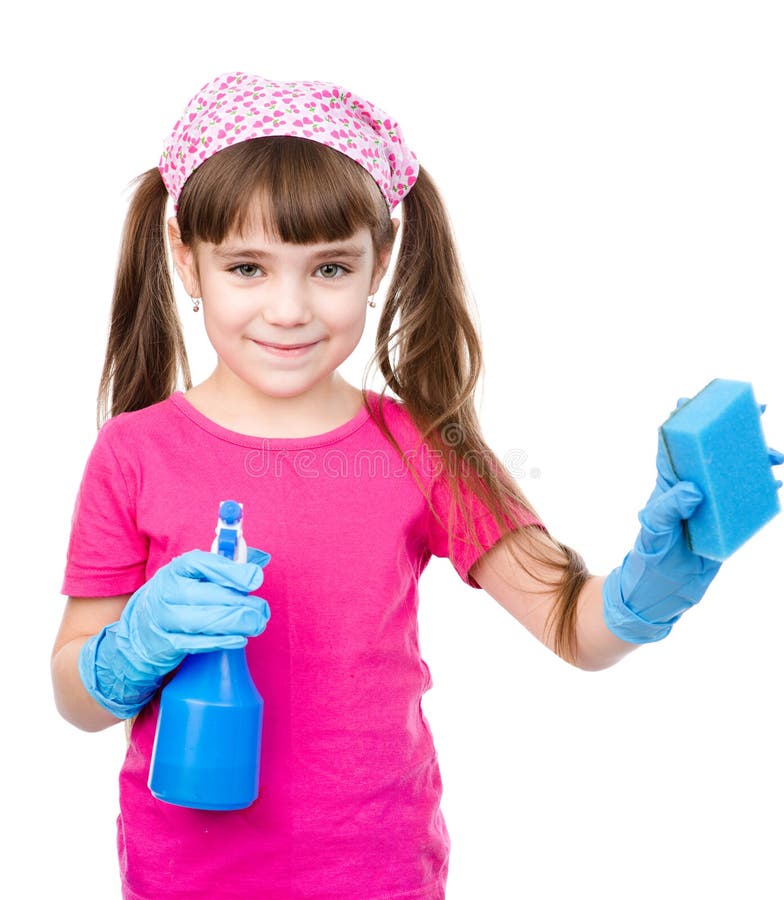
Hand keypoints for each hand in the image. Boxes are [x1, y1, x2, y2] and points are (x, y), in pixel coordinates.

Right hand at [79, 548, 270, 717]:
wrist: (140, 629)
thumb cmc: (180, 596)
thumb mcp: (196, 576)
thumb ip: (227, 567)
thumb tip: (260, 561)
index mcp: (177, 569)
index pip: (202, 563)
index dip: (230, 571)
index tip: (255, 579)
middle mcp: (167, 591)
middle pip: (207, 595)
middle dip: (241, 603)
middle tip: (262, 609)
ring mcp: (164, 619)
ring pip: (204, 621)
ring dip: (236, 623)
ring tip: (257, 623)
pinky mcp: (167, 644)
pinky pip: (197, 643)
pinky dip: (221, 641)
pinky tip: (240, 639)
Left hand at [603, 399, 781, 643]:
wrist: (663, 591)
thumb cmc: (651, 557)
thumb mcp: (655, 532)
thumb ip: (667, 510)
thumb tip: (692, 489)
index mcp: (670, 485)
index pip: (675, 447)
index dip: (682, 421)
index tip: (693, 397)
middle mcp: (692, 490)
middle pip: (714, 453)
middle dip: (734, 431)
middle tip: (757, 410)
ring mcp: (710, 505)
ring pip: (735, 474)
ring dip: (754, 460)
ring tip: (774, 455)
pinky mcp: (725, 523)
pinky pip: (746, 502)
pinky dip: (762, 492)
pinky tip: (775, 484)